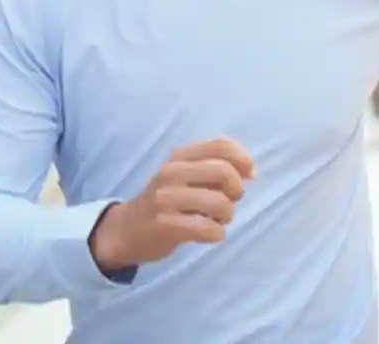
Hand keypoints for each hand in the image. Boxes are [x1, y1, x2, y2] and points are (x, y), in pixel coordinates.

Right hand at [89, 137, 255, 271]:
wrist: (126, 230)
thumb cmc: (166, 201)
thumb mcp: (184, 175)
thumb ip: (215, 168)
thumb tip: (251, 171)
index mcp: (180, 156)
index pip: (221, 145)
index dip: (244, 159)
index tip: (249, 175)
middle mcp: (172, 172)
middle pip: (225, 172)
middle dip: (237, 190)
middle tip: (229, 202)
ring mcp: (167, 199)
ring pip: (220, 203)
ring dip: (227, 216)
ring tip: (217, 220)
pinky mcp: (166, 225)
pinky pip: (208, 229)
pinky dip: (216, 234)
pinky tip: (208, 233)